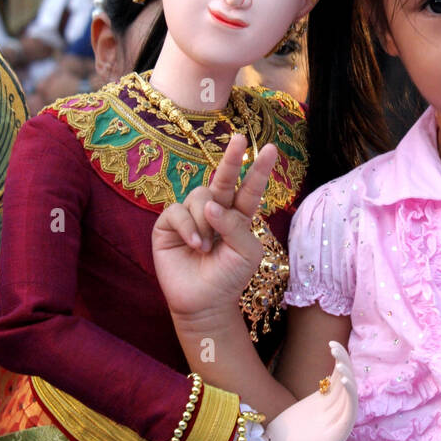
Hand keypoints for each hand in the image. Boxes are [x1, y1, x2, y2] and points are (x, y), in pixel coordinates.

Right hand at [151, 134, 276, 323]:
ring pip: (200, 197)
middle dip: (232, 158)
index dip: (259, 169)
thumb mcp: (245, 252)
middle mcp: (215, 210)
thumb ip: (235, 226)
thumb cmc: (229, 276)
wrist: (204, 302)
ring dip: (205, 222)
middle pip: (224, 178)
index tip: (271, 149)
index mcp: (239, 215)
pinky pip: (178, 211)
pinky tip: (195, 246)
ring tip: (206, 246)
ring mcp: (191, 215)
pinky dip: (189, 228)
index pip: (250, 189)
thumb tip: (211, 205)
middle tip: (240, 138)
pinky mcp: (168, 223)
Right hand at [228, 341, 358, 440]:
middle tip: (335, 353)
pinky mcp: (322, 399)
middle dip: (345, 372)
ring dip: (342, 363)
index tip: (341, 377)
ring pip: (344, 383)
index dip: (348, 394)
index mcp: (333, 438)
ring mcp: (330, 409)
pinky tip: (331, 347)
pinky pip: (335, 379)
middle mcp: (337, 422)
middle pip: (350, 393)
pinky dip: (336, 364)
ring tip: (332, 346)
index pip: (350, 412)